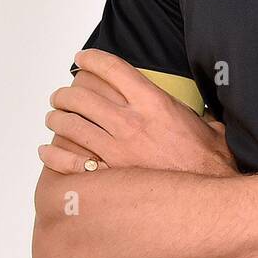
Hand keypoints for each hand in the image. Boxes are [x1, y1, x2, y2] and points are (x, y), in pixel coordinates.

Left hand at [38, 48, 237, 176]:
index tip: (82, 59)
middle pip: (82, 95)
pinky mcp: (108, 176)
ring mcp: (116, 149)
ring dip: (56, 118)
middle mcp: (131, 122)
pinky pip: (68, 160)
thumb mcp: (208, 126)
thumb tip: (199, 113)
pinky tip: (46, 151)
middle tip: (62, 95)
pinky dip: (52, 153)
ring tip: (54, 118)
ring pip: (70, 124)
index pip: (113, 69)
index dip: (92, 60)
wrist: (209, 198)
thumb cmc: (211, 164)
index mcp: (154, 103)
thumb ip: (194, 115)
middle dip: (67, 92)